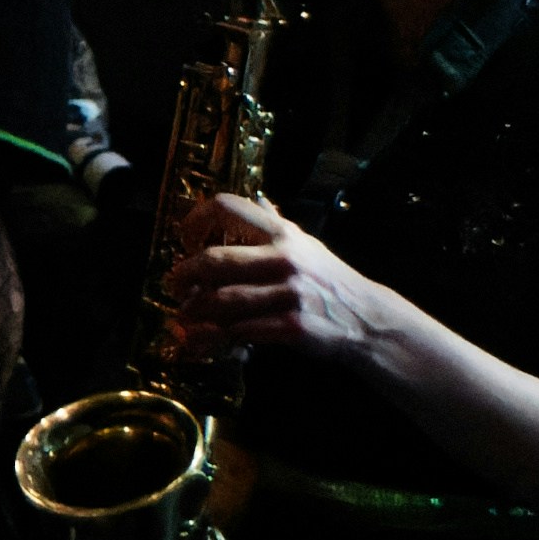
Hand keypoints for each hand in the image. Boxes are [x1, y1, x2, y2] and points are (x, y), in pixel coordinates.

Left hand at [160, 183, 399, 365]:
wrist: (366, 318)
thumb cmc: (329, 280)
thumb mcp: (307, 245)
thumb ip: (278, 225)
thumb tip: (258, 200)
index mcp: (283, 234)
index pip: (229, 207)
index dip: (197, 219)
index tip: (186, 238)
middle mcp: (284, 258)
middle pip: (215, 260)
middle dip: (184, 274)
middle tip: (172, 284)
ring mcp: (288, 292)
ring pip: (222, 300)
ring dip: (195, 310)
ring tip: (184, 314)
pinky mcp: (291, 325)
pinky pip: (241, 331)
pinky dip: (217, 337)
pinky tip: (206, 339)